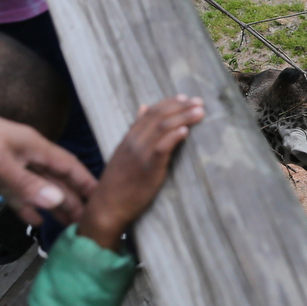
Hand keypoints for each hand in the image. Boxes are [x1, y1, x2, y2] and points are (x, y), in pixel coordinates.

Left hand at [0, 100, 95, 225]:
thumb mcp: (0, 164)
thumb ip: (28, 184)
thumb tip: (57, 201)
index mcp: (35, 147)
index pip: (70, 166)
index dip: (87, 182)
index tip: (102, 198)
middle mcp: (28, 157)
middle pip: (57, 181)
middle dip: (73, 200)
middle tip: (87, 222)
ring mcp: (12, 168)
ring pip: (39, 190)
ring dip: (53, 206)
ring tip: (68, 225)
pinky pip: (17, 195)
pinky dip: (27, 207)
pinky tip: (35, 220)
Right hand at [78, 96, 205, 249]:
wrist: (107, 207)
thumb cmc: (117, 183)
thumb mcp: (122, 152)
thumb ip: (134, 131)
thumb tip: (143, 107)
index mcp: (129, 138)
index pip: (150, 112)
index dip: (169, 103)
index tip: (185, 97)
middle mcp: (134, 142)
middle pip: (159, 117)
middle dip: (181, 107)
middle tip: (199, 102)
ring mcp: (140, 155)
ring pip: (162, 128)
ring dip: (183, 117)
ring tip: (200, 113)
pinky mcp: (148, 170)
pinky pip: (161, 148)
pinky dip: (173, 137)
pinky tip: (186, 131)